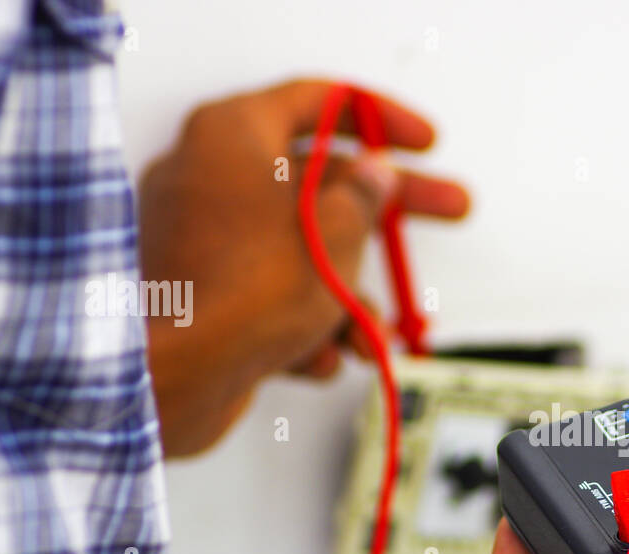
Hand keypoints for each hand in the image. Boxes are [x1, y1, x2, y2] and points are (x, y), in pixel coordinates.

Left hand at [139, 79, 469, 456]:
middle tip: (452, 207)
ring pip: (300, 252)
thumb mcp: (336, 232)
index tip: (425, 141)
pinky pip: (267, 294)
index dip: (382, 118)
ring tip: (373, 337)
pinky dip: (302, 325)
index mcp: (234, 134)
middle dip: (388, 214)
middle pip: (322, 181)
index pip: (320, 101)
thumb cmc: (249, 292)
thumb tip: (373, 175)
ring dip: (346, 297)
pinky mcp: (199, 291)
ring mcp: (201, 236)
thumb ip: (366, 194)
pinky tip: (317, 357)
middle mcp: (210, 174)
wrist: (176, 377)